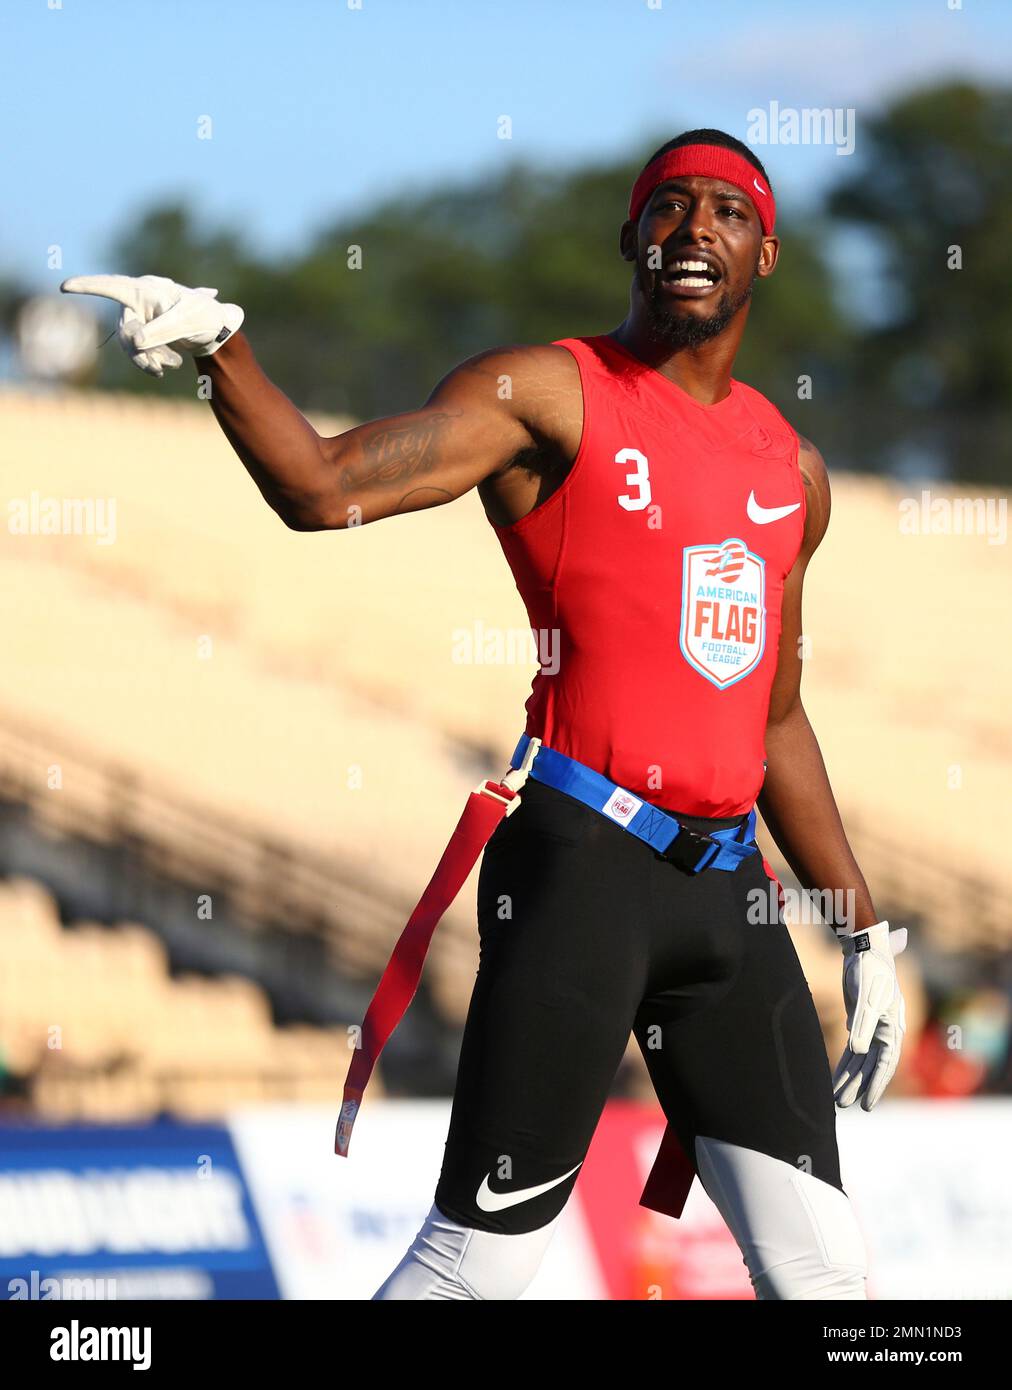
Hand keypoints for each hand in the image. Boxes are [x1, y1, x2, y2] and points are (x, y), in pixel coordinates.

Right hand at [61, 273, 243, 377]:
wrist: (219, 329)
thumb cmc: (204, 317)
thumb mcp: (185, 323)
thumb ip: (159, 331)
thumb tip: (134, 342)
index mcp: (144, 290)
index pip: (111, 286)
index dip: (88, 286)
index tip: (65, 286)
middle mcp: (138, 302)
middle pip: (123, 331)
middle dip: (140, 353)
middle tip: (160, 369)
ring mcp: (141, 318)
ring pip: (130, 345)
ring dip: (148, 360)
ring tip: (173, 365)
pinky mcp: (147, 333)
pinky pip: (139, 351)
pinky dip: (154, 360)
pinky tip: (172, 365)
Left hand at [833, 920, 906, 1110]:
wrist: (863, 950)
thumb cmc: (869, 972)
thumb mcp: (865, 999)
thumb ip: (862, 1026)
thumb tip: (858, 1051)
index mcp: (892, 1028)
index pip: (885, 1063)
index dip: (876, 1085)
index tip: (866, 1105)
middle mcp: (885, 1031)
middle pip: (871, 1065)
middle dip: (858, 1085)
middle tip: (844, 1105)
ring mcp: (872, 1027)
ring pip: (861, 1059)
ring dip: (849, 1077)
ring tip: (837, 1097)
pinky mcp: (860, 1021)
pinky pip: (853, 1048)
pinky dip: (846, 1062)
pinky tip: (838, 1075)